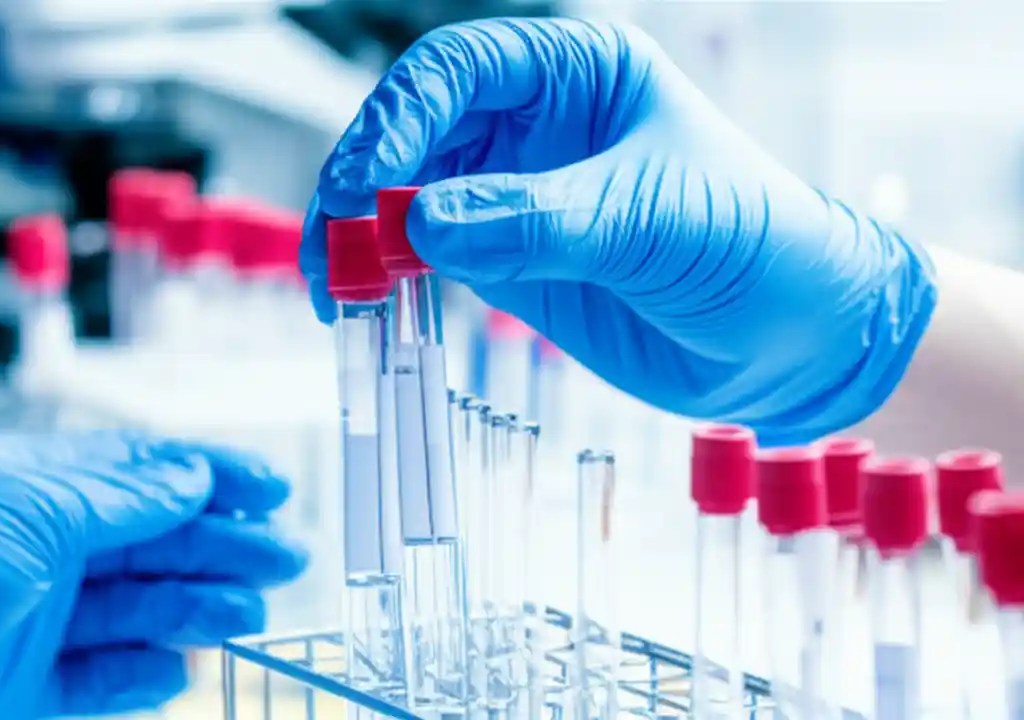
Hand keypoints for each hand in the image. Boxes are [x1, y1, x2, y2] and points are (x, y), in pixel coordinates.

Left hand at [0, 431, 306, 718]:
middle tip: (284, 557)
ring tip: (247, 615)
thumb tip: (190, 473)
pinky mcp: (23, 689)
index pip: (143, 473)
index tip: (269, 487)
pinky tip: (178, 668)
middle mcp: (40, 549)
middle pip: (154, 542)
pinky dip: (144, 674)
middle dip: (223, 545)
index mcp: (37, 487)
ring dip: (197, 608)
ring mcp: (33, 621)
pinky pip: (101, 679)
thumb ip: (120, 497)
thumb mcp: (29, 509)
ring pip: (138, 611)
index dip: (210, 475)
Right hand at [301, 18, 936, 442]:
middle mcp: (532, 125)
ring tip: (335, 286)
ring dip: (359, 236)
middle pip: (412, 131)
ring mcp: (511, 193)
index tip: (367, 186)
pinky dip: (386, 278)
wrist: (795, 343)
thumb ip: (541, 219)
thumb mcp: (655, 221)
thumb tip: (426, 225)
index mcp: (576, 73)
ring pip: (404, 197)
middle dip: (361, 182)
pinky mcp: (504, 259)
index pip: (458, 70)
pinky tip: (364, 303)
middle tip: (334, 244)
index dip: (399, 120)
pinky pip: (423, 256)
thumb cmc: (759, 247)